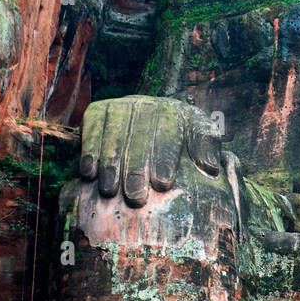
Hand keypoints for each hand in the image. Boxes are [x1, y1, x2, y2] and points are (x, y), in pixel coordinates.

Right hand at [79, 95, 228, 207]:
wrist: (152, 123)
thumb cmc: (180, 140)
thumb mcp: (199, 140)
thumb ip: (207, 149)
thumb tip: (211, 167)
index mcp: (173, 111)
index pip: (168, 133)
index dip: (165, 158)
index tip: (163, 183)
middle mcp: (145, 103)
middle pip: (139, 136)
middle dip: (135, 168)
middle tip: (135, 197)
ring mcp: (120, 105)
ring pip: (113, 134)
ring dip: (110, 163)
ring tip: (109, 191)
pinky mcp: (97, 110)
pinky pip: (91, 128)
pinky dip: (89, 151)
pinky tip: (88, 174)